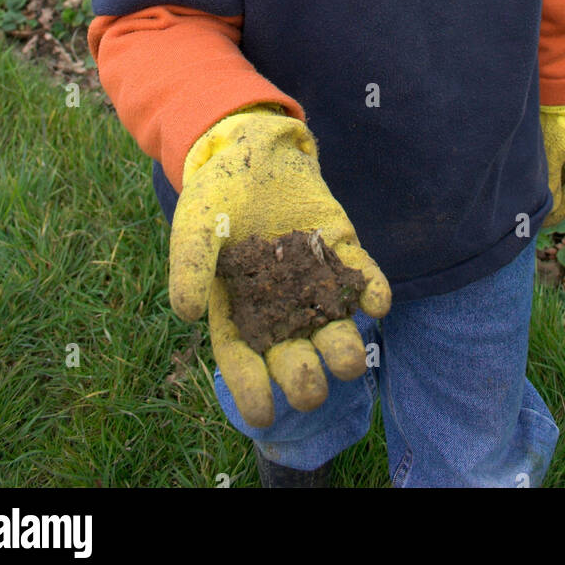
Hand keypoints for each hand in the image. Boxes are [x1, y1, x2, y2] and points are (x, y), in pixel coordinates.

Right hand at [168, 107, 390, 427]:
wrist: (251, 150)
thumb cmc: (215, 196)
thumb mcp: (195, 227)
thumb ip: (190, 266)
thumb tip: (188, 313)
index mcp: (237, 312)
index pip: (244, 362)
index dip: (252, 389)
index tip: (263, 414)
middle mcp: (279, 306)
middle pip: (294, 354)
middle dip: (304, 377)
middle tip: (311, 389)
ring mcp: (313, 280)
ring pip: (331, 325)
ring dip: (343, 345)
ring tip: (349, 359)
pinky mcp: (341, 250)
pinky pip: (360, 278)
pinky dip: (372, 291)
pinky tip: (376, 302)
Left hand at [539, 97, 564, 226]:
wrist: (554, 87)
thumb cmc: (555, 121)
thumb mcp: (551, 155)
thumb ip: (551, 181)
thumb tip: (549, 206)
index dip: (560, 212)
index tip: (544, 223)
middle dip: (553, 199)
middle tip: (535, 215)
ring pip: (560, 172)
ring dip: (548, 184)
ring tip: (531, 197)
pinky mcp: (563, 134)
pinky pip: (555, 160)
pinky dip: (546, 170)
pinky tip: (532, 175)